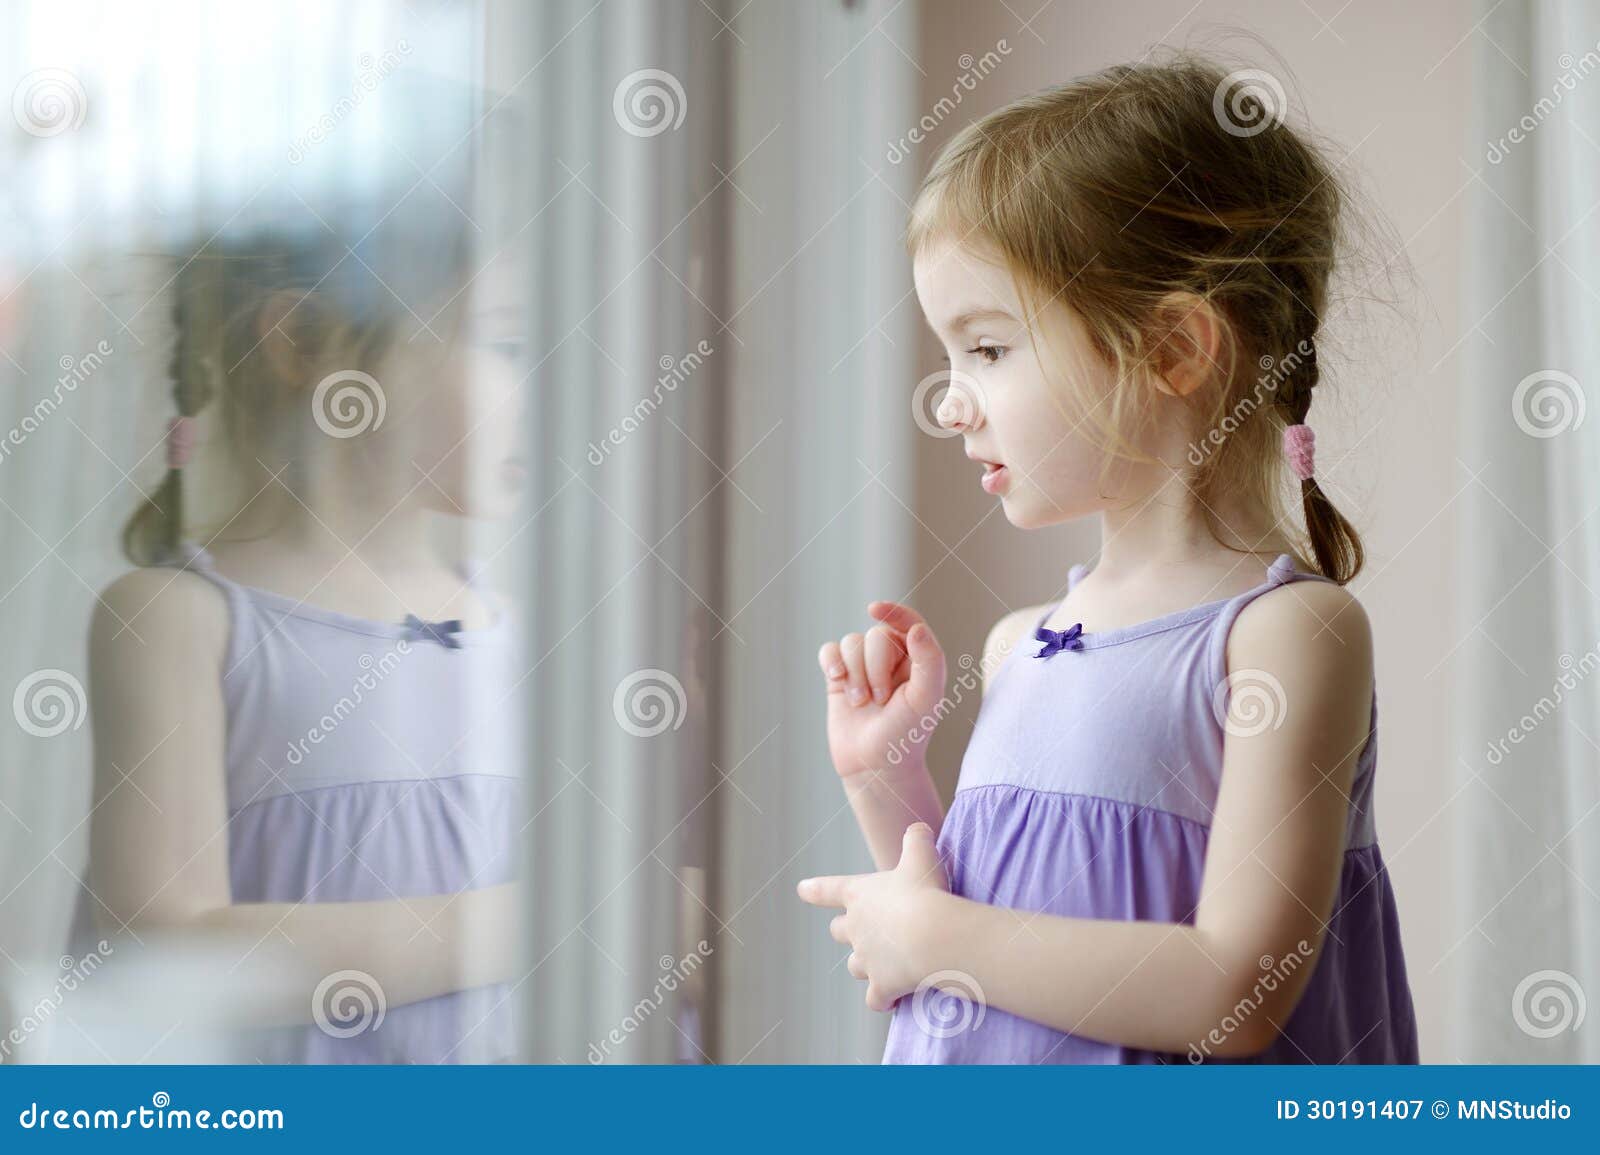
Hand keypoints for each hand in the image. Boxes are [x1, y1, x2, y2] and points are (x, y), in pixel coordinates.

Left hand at [796, 823, 950, 1010]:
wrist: (932, 935)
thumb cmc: (924, 891)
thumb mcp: (921, 856)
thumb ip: (916, 840)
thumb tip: (918, 829)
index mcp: (858, 895)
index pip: (828, 890)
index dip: (816, 889)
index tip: (802, 890)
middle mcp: (856, 928)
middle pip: (839, 931)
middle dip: (847, 931)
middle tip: (863, 931)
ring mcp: (866, 959)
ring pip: (855, 965)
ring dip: (865, 965)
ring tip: (883, 966)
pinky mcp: (882, 986)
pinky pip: (876, 998)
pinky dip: (882, 999)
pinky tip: (892, 1000)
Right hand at [816, 602, 946, 777]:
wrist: (874, 768)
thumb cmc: (906, 736)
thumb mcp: (926, 699)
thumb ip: (929, 661)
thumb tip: (916, 628)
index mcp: (919, 660)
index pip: (907, 621)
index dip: (892, 611)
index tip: (874, 609)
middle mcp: (892, 659)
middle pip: (875, 636)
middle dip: (874, 667)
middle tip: (882, 700)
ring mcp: (863, 667)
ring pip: (850, 643)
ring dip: (854, 673)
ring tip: (863, 703)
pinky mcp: (839, 678)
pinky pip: (829, 650)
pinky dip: (831, 661)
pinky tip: (836, 679)